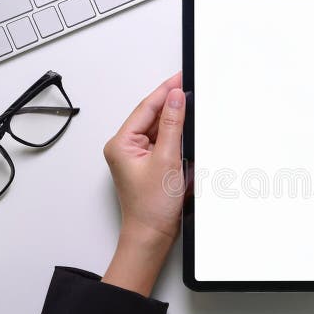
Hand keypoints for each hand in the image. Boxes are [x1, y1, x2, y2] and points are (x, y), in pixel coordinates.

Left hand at [101, 73, 187, 295]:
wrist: (152, 236)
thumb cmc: (151, 208)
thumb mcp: (166, 160)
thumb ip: (171, 126)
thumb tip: (175, 98)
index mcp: (121, 143)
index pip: (146, 108)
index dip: (165, 91)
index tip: (181, 77)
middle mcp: (126, 147)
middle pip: (152, 116)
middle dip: (172, 103)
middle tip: (190, 87)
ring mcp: (137, 156)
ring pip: (160, 128)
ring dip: (176, 121)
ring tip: (192, 109)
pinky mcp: (150, 165)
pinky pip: (164, 143)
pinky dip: (177, 138)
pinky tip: (188, 134)